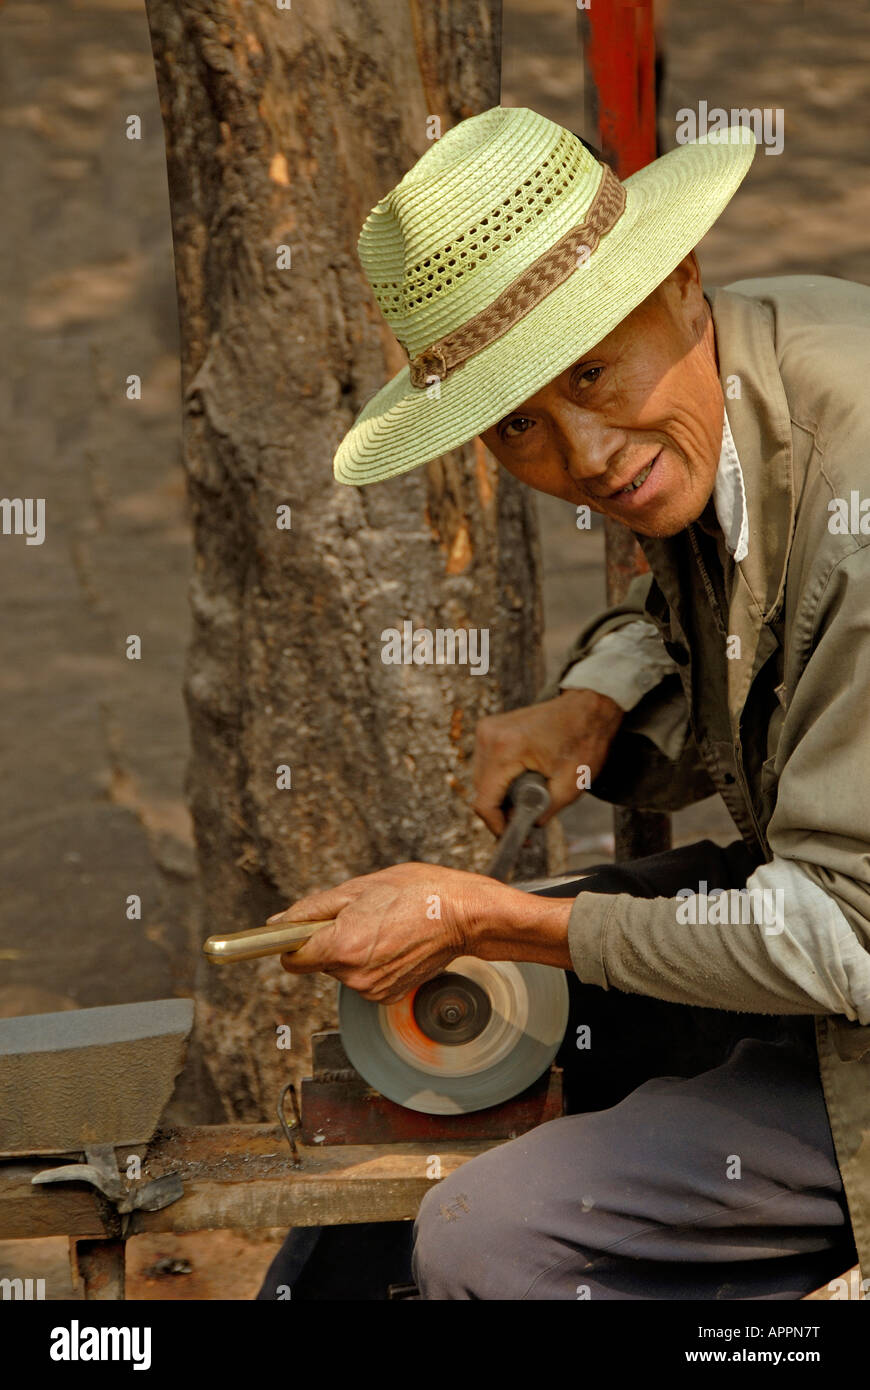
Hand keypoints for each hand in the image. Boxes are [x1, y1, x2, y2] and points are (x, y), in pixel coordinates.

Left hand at [270, 861, 570, 1001]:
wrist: (463, 915)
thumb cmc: (418, 893)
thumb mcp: (358, 888)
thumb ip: (313, 909)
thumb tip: (279, 923)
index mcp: (341, 947)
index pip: (292, 958)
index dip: (295, 940)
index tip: (301, 930)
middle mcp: (354, 976)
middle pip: (319, 962)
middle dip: (330, 940)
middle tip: (360, 915)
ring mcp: (373, 990)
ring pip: (342, 970)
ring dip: (352, 950)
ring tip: (382, 926)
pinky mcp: (388, 995)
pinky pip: (363, 978)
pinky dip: (370, 962)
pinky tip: (392, 942)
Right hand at [472, 688, 624, 834]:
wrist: (587, 708)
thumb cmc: (583, 741)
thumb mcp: (569, 786)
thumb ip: (542, 812)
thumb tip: (523, 827)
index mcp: (507, 749)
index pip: (485, 801)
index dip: (497, 825)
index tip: (514, 835)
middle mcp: (490, 736)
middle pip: (481, 791)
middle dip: (501, 810)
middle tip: (527, 817)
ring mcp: (487, 729)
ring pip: (481, 779)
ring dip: (500, 794)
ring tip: (528, 795)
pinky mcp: (490, 729)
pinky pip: (486, 765)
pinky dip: (500, 778)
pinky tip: (522, 778)